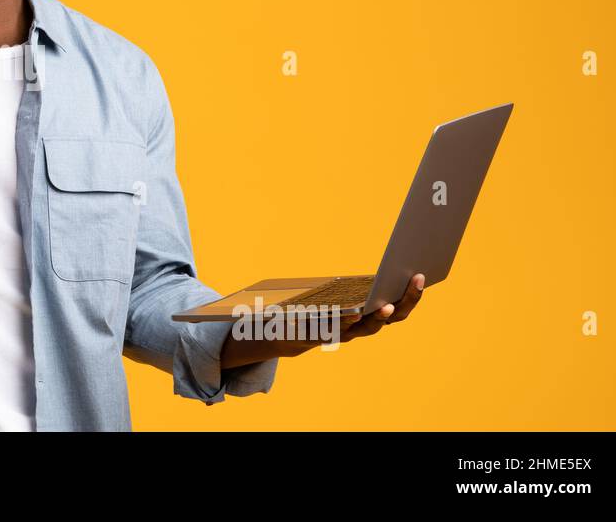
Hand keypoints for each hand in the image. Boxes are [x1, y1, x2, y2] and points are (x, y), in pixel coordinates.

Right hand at [220, 273, 426, 369]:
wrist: (279, 339)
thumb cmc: (264, 322)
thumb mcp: (254, 316)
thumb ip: (248, 313)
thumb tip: (199, 314)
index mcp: (312, 333)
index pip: (333, 329)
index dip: (349, 321)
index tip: (361, 310)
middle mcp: (338, 334)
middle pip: (370, 327)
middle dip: (388, 310)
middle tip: (401, 291)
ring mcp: (354, 329)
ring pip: (385, 321)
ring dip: (403, 302)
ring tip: (416, 277)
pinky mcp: (362, 320)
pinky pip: (386, 313)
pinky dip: (401, 299)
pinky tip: (412, 278)